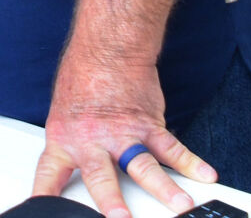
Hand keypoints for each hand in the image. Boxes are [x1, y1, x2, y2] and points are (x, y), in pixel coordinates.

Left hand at [32, 49, 213, 217]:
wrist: (107, 49)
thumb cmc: (83, 78)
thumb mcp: (64, 113)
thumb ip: (73, 142)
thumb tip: (80, 168)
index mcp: (64, 138)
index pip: (50, 173)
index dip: (46, 194)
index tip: (45, 211)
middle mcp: (93, 140)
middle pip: (101, 175)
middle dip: (110, 200)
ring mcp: (122, 134)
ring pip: (143, 165)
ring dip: (163, 187)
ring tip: (180, 205)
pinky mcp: (149, 124)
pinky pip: (172, 147)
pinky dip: (191, 162)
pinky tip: (205, 175)